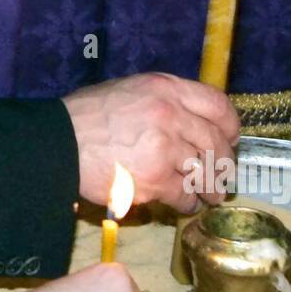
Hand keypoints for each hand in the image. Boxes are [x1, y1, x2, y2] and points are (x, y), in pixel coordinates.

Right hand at [61, 73, 239, 212]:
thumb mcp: (129, 91)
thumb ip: (164, 101)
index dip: (230, 126)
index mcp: (165, 88)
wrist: (59, 143)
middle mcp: (170, 115)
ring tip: (209, 195)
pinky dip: (188, 202)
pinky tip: (184, 203)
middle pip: (216, 143)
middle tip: (222, 176)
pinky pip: (185, 195)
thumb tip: (192, 121)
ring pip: (205, 172)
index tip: (230, 140)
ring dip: (210, 188)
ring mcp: (164, 148)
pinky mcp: (155, 179)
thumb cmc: (88, 117)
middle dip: (223, 164)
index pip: (218, 105)